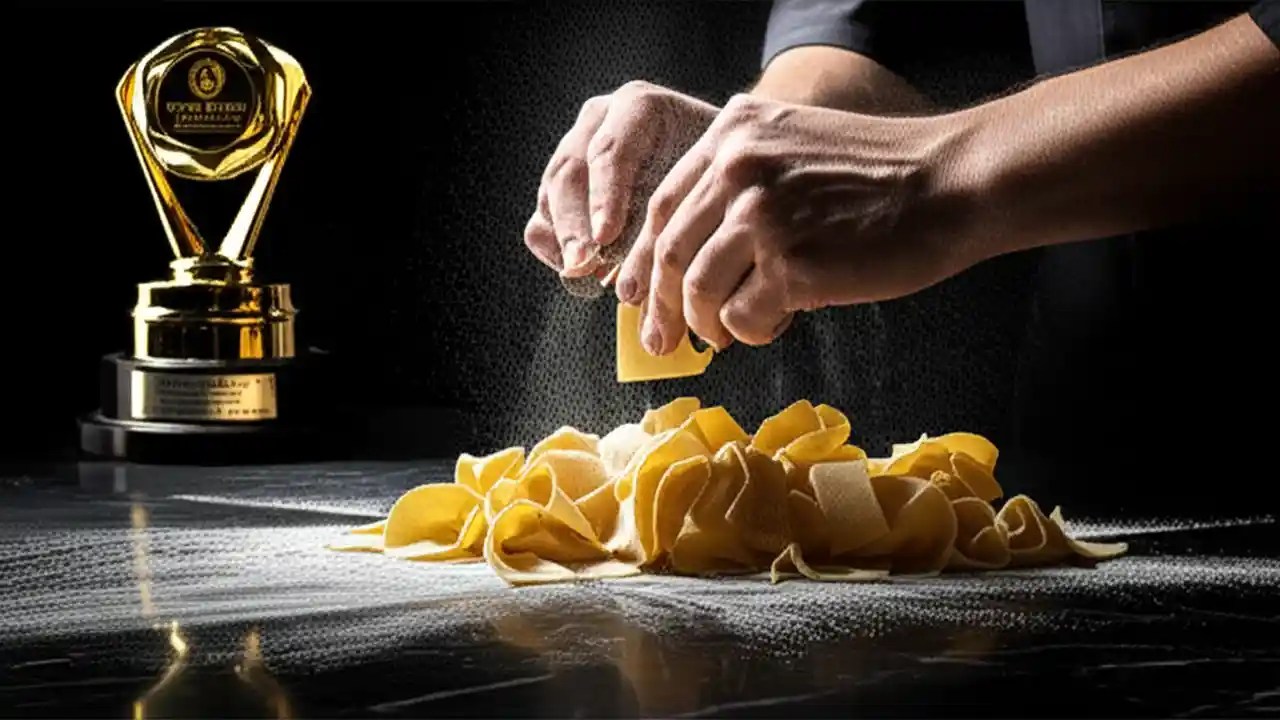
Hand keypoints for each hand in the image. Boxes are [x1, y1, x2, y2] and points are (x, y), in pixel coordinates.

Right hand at [523, 81, 718, 294]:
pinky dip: (553, 248)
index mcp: (639, 108)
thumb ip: (685, 211)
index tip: (605, 236)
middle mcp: (600, 121)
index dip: (604, 195)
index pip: (611, 149)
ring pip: (550, 195)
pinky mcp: (562, 188)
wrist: (717, 165)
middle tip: (583, 263)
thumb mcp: (713, 181)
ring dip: (562, 239)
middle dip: (573, 223)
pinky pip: (542, 218)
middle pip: (570, 171)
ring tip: (581, 273)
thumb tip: (655, 268)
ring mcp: (576, 152)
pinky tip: (578, 272)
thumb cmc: (721, 172)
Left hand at [616, 93, 977, 352]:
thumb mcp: (796, 148)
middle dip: (662, 307)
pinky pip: (742, 317)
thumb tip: (693, 258)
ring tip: (726, 336)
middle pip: (670, 252)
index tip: (641, 297)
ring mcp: (762, 215)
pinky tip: (775, 324)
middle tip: (664, 341)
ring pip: (698, 290)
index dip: (645, 262)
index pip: (664, 207)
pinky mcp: (791, 265)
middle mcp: (738, 167)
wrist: (951, 184)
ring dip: (708, 325)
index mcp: (734, 132)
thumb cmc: (881, 177)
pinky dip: (750, 332)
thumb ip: (741, 184)